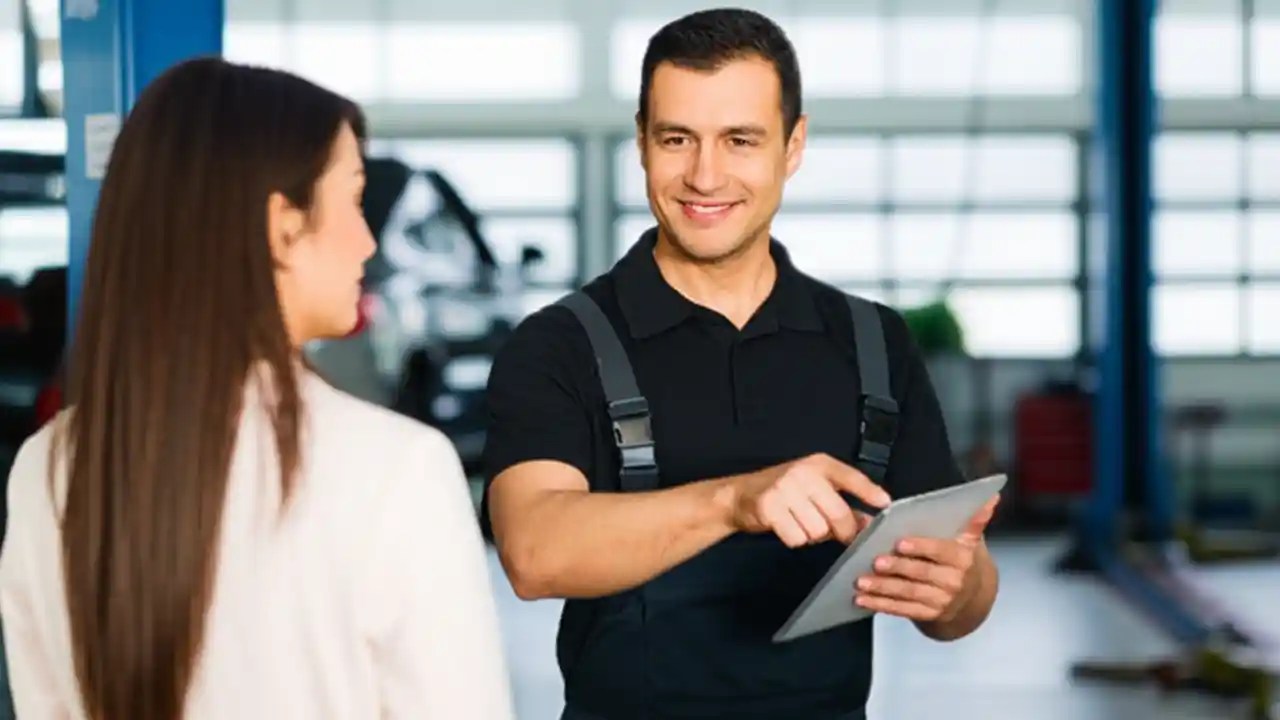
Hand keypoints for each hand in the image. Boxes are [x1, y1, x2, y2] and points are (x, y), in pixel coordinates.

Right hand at [729, 453, 891, 547]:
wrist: (739, 495)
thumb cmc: (783, 493)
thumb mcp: (813, 489)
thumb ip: (841, 503)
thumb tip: (868, 522)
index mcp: (818, 464)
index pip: (850, 477)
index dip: (868, 491)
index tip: (885, 503)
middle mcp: (803, 473)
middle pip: (838, 514)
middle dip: (842, 531)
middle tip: (837, 535)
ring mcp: (785, 489)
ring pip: (818, 530)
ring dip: (812, 535)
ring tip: (800, 522)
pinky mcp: (769, 508)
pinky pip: (797, 538)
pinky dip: (794, 539)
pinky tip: (785, 527)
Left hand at [853, 495, 998, 621]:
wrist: (971, 596)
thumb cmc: (961, 559)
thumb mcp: (969, 538)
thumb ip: (974, 518)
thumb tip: (991, 496)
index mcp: (962, 558)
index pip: (940, 551)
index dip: (920, 547)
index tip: (899, 543)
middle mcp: (953, 582)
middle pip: (921, 573)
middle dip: (897, 568)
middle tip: (875, 562)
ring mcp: (940, 601)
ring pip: (908, 593)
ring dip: (883, 588)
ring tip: (861, 581)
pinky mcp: (927, 615)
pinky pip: (901, 610)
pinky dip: (880, 605)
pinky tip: (862, 599)